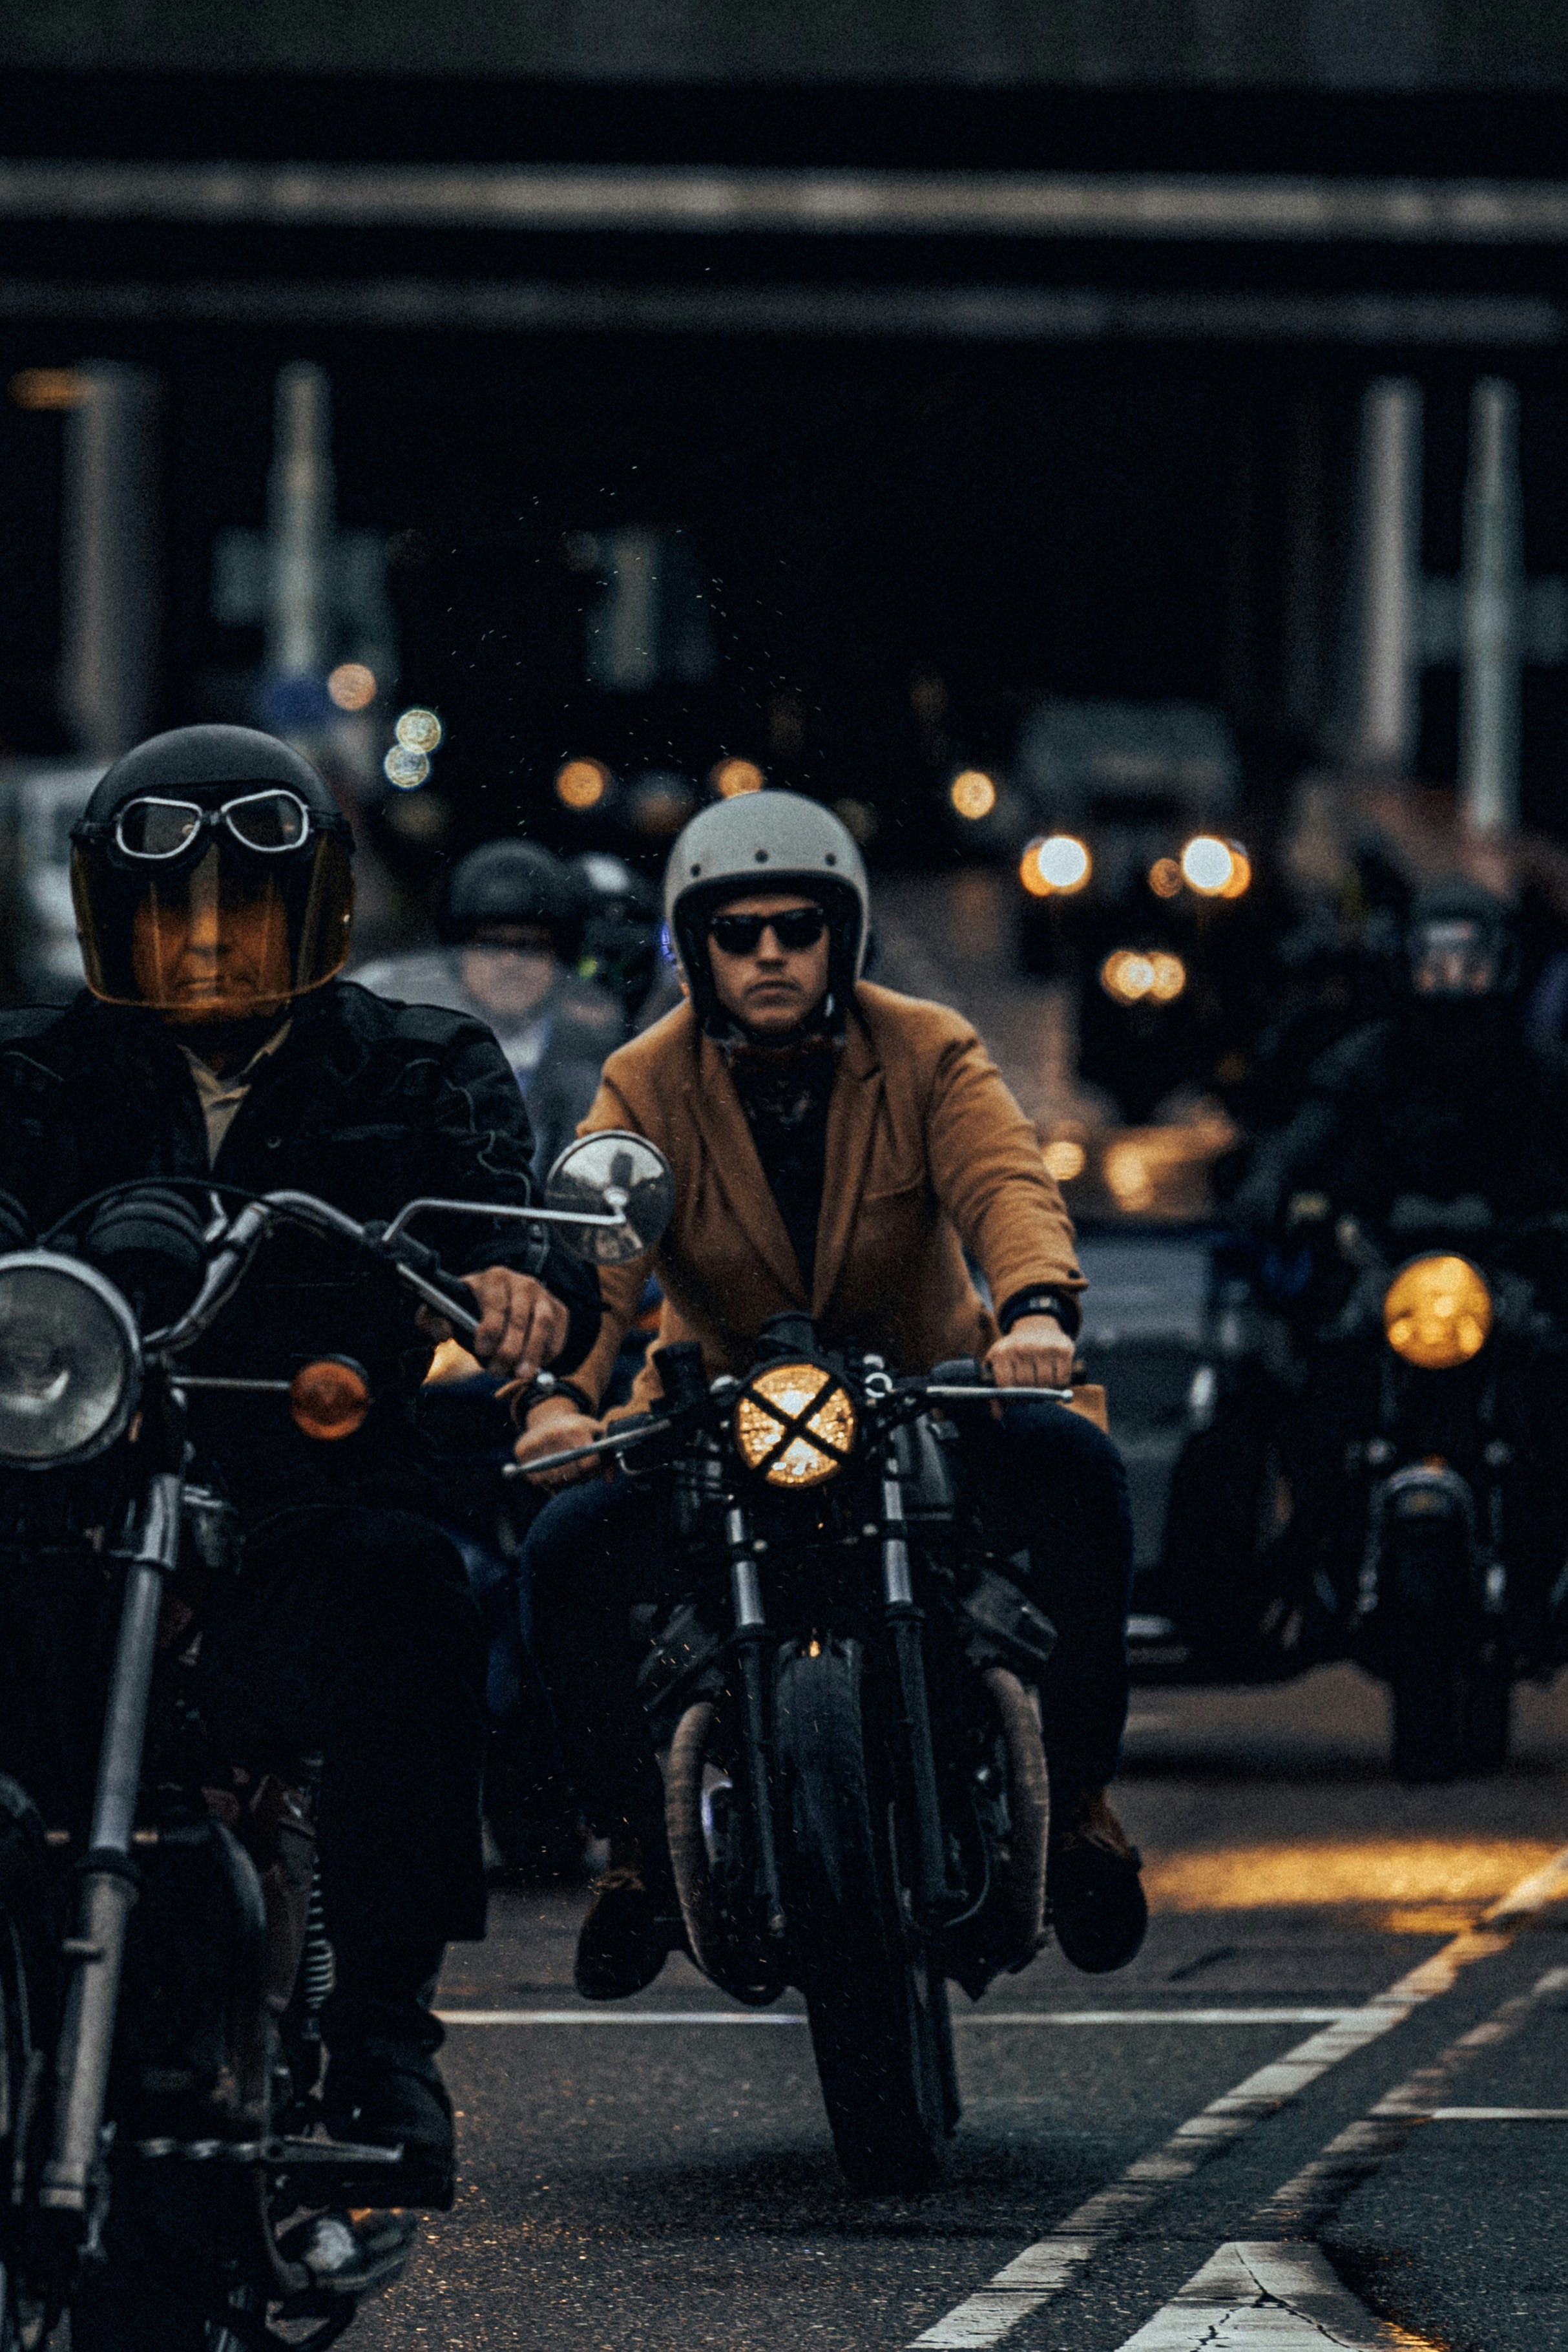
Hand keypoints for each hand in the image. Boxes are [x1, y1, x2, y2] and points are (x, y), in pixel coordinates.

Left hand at [417, 1267, 568, 1381]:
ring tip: (521, 1374)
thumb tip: (444, 1332)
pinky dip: (550, 1350)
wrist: (502, 1296)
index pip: (494, 1302)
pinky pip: (559, 1331)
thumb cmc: (471, 1308)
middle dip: (509, 1349)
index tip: (482, 1350)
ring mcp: (543, 1295)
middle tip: (497, 1371)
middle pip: (520, 1317)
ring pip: (543, 1324)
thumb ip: (433, 1319)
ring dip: (533, 1352)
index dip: (490, 1328)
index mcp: (493, 1278)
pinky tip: (537, 1365)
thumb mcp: (446, 1309)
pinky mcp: (558, 1309)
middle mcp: (522, 1283)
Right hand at [512, 1393, 603, 1490]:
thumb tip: (610, 1481)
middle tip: (579, 1474)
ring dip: (562, 1482)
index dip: (593, 1470)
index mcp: (576, 1429)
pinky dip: (545, 1481)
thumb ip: (608, 1455)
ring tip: (566, 1473)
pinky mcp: (522, 1450)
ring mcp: (536, 1442)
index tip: (591, 1468)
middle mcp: (554, 1434)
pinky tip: (551, 1471)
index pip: (589, 1463)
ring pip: (554, 1479)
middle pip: (571, 1474)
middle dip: (579, 1478)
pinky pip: (537, 1479)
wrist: (550, 1417)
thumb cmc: (578, 1429)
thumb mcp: (596, 1433)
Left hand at [984, 1313, 1073, 1390]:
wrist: (1035, 1325)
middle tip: (1031, 1396)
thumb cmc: (1014, 1352)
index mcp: (1002, 1353)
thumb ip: (994, 1391)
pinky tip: (1054, 1382)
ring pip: (1046, 1384)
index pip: (1006, 1385)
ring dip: (1046, 1393)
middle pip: (1027, 1386)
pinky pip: (1062, 1379)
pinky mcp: (1063, 1349)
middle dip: (1030, 1396)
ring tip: (1042, 1389)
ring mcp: (1043, 1347)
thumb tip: (997, 1415)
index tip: (1016, 1399)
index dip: (1012, 1398)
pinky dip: (1060, 1386)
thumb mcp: (998, 1365)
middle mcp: (1022, 1348)